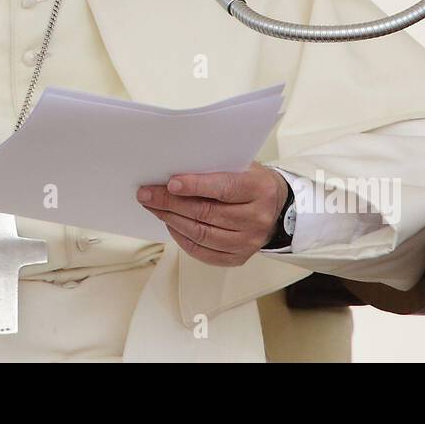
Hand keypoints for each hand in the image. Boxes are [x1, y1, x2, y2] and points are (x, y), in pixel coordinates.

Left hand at [136, 162, 289, 266]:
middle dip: (171, 203)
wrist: (276, 207)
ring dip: (172, 220)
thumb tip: (174, 174)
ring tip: (154, 208)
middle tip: (147, 195)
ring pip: (202, 234)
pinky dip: (182, 238)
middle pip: (207, 213)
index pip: (224, 188)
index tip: (170, 183)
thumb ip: (215, 168)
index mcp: (259, 189)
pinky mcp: (239, 257)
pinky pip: (204, 252)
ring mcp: (249, 241)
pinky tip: (171, 224)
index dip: (195, 186)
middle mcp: (257, 218)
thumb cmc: (252, 182)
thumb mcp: (242, 166)